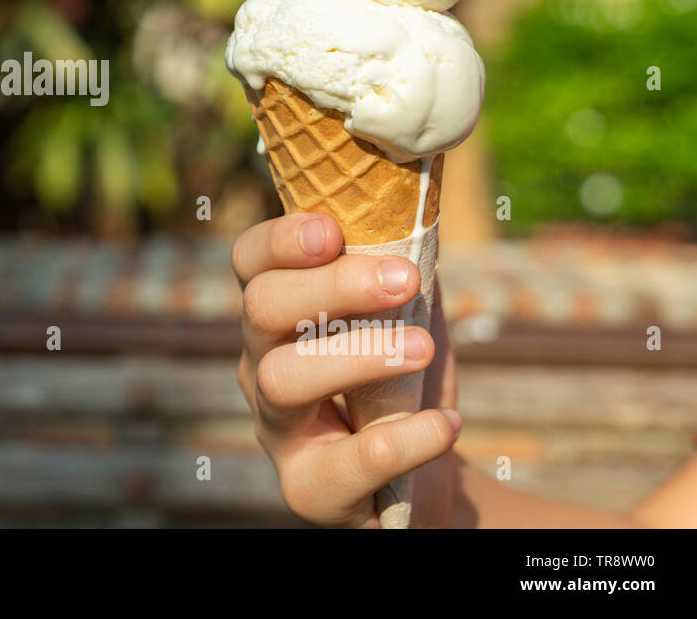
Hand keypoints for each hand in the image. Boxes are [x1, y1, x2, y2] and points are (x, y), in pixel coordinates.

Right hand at [233, 212, 463, 526]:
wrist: (420, 481)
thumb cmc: (404, 383)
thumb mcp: (404, 316)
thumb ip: (401, 266)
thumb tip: (418, 207)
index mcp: (276, 316)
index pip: (249, 262)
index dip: (280, 240)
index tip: (333, 230)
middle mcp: (259, 366)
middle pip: (260, 310)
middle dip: (331, 286)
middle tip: (402, 280)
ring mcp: (277, 430)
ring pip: (283, 380)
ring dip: (359, 355)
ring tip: (422, 347)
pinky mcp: (309, 490)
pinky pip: (345, 463)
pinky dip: (404, 439)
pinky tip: (447, 423)